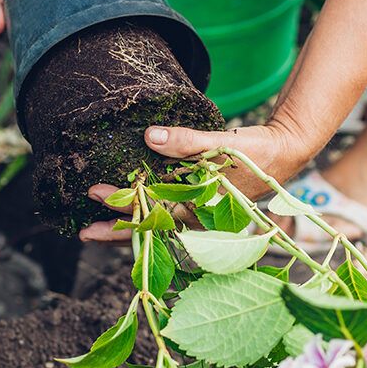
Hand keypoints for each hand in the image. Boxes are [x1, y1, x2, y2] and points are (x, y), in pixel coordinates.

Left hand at [79, 121, 312, 241]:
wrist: (284, 153)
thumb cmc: (256, 152)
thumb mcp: (223, 144)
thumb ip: (187, 141)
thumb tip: (148, 137)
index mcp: (203, 209)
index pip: (155, 214)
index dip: (123, 208)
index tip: (96, 194)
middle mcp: (199, 219)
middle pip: (152, 230)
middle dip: (117, 230)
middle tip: (83, 230)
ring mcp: (199, 216)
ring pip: (157, 227)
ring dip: (128, 226)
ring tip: (95, 228)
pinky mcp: (199, 207)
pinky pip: (166, 216)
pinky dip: (145, 216)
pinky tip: (126, 212)